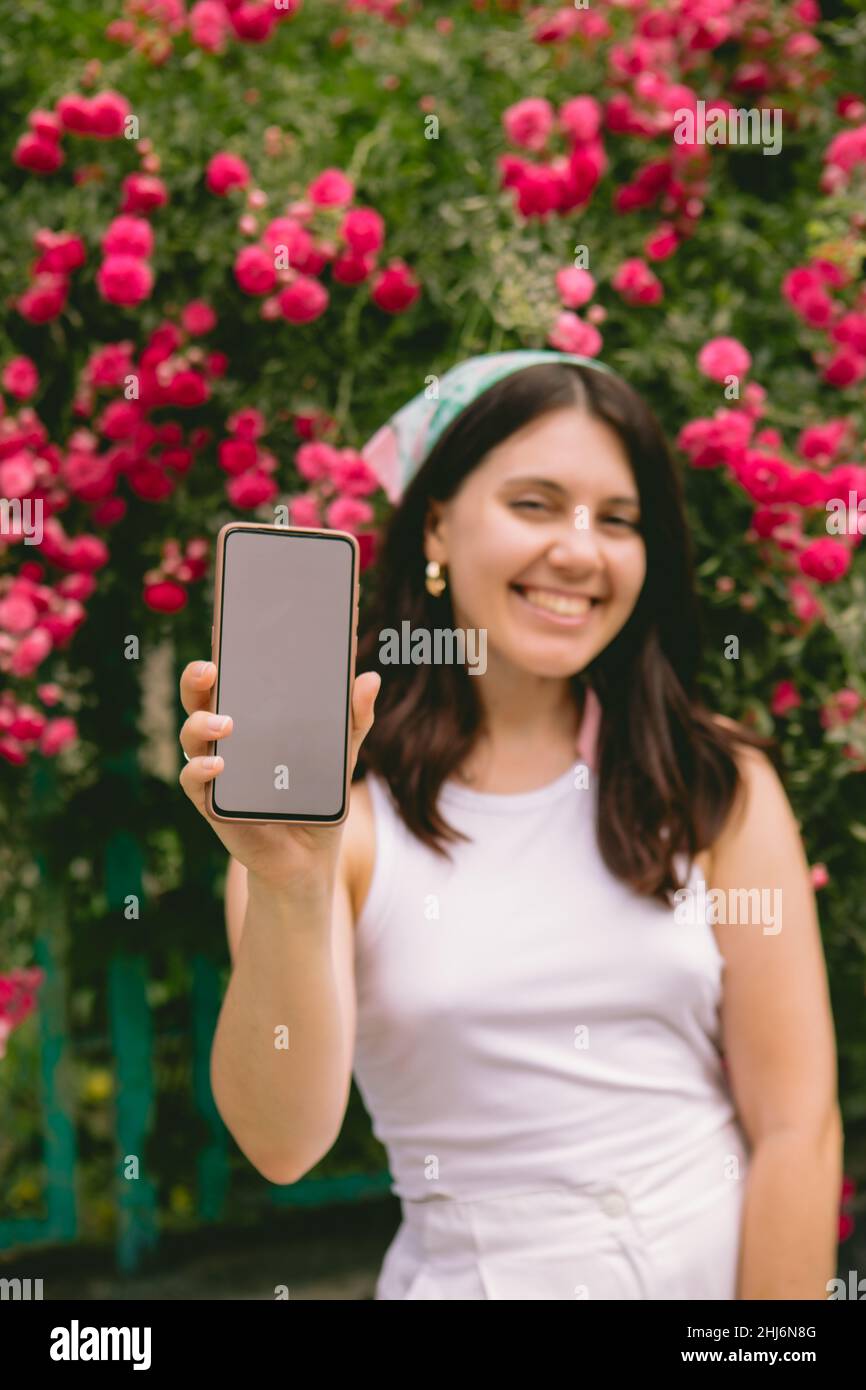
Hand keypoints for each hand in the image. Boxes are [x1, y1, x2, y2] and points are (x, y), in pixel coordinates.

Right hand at [178, 659, 379, 891]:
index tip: (229, 627)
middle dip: (197, 677)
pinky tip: (219, 765)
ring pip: (191, 733)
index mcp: (251, 714)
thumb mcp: (343, 753)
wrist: (308, 855)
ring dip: (201, 723)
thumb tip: (369, 677)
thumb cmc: (318, 795)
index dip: (225, 650)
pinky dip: (201, 770)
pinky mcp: (211, 801)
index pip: (233, 674)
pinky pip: (193, 780)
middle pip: (199, 696)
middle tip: (211, 667)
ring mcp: (215, 766)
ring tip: (225, 723)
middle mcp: (224, 735)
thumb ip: (354, 716)